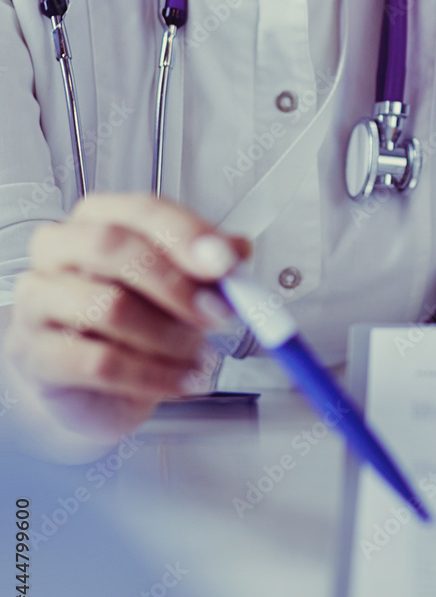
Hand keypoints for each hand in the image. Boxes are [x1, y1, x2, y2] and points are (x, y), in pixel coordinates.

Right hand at [3, 194, 249, 438]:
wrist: (99, 385)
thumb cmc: (140, 323)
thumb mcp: (186, 289)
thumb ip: (211, 269)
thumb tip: (238, 249)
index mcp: (100, 219)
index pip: (143, 211)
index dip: (187, 235)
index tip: (226, 263)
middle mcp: (60, 249)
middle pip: (112, 247)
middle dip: (177, 284)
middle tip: (218, 314)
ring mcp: (38, 300)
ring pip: (109, 307)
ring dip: (170, 338)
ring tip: (200, 357)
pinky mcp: (36, 353)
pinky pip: (101, 363)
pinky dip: (155, 375)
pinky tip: (184, 381)